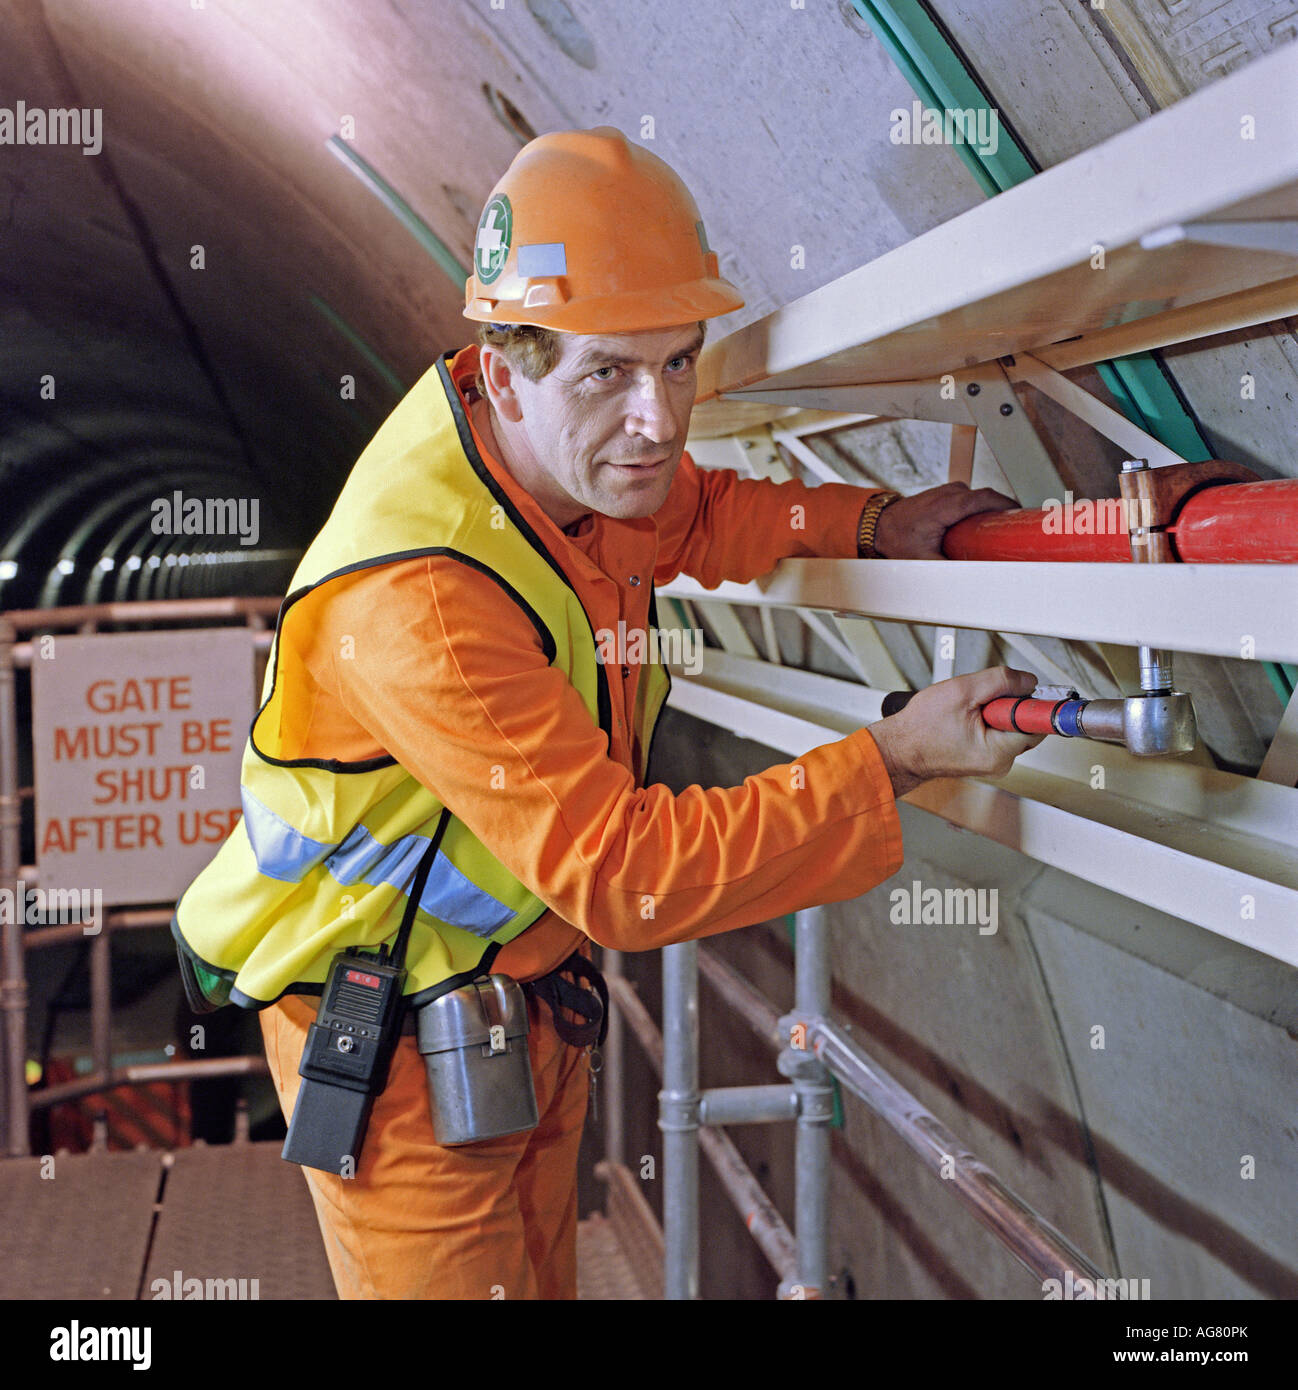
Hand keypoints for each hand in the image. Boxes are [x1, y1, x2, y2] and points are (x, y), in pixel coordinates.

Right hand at [869, 666, 1044, 796]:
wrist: (899, 748)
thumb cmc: (920, 728)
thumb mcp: (962, 691)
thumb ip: (1001, 681)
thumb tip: (1028, 681)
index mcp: (999, 751)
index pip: (1037, 722)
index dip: (1028, 701)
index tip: (1030, 692)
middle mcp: (1000, 762)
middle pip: (1025, 723)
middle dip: (1007, 704)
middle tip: (979, 701)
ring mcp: (993, 761)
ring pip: (1010, 726)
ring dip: (994, 711)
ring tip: (966, 711)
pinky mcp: (985, 757)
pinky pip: (997, 732)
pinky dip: (985, 720)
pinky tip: (964, 719)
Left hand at [873, 482, 1017, 558]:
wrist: (879, 525)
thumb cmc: (897, 540)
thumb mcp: (924, 560)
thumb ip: (946, 570)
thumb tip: (966, 583)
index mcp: (948, 505)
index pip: (987, 498)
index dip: (1008, 506)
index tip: (1022, 518)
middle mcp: (950, 493)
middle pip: (988, 498)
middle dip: (1006, 512)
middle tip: (1017, 532)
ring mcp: (949, 491)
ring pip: (981, 498)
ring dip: (993, 512)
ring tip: (1004, 532)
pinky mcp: (948, 494)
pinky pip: (973, 499)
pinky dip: (982, 510)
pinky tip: (986, 526)